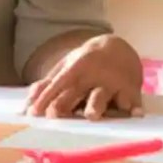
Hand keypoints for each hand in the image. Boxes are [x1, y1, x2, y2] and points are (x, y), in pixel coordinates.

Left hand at [25, 34, 143, 119]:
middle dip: (65, 102)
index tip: (33, 112)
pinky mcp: (131, 91)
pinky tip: (135, 114)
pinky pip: (132, 102)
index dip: (45, 98)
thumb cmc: (86, 63)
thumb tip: (27, 101)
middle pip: (76, 91)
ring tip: (91, 115)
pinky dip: (134, 108)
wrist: (118, 47)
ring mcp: (112, 84)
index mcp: (75, 69)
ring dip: (97, 104)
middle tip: (53, 114)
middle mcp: (93, 76)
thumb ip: (48, 83)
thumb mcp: (66, 67)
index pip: (57, 84)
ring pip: (103, 96)